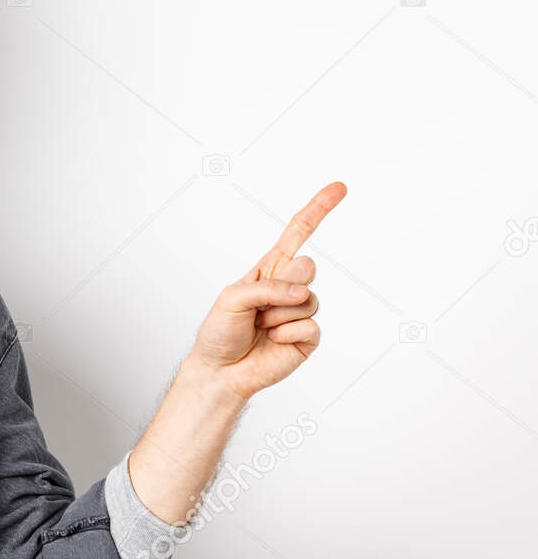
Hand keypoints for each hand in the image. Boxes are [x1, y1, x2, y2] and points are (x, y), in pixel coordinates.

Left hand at [189, 181, 347, 400]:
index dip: (318, 210)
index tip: (339, 187)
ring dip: (277, 316)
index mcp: (269, 270)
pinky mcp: (308, 337)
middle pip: (307, 267)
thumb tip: (302, 292)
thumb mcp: (231, 298)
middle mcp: (289, 287)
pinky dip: (285, 335)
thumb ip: (266, 287)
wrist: (220, 370)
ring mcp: (301, 311)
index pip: (297, 234)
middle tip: (257, 309)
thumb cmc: (220, 331)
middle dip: (281, 287)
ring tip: (260, 327)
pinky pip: (309, 326)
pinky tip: (271, 342)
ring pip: (307, 299)